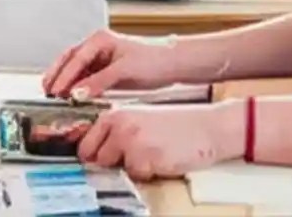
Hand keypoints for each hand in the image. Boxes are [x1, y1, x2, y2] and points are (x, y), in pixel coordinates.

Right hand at [42, 29, 178, 99]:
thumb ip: (98, 81)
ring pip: (76, 68)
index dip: (63, 76)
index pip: (75, 59)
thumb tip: (77, 92)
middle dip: (57, 75)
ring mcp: (101, 58)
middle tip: (46, 91)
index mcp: (99, 40)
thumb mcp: (124, 70)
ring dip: (65, 81)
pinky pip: (86, 77)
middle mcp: (97, 46)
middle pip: (69, 60)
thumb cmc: (153, 60)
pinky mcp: (106, 69)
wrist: (172, 64)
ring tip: (54, 94)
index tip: (55, 91)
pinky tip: (72, 95)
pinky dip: (77, 85)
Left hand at [78, 101, 244, 180]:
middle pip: (96, 159)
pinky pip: (137, 176)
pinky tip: (161, 159)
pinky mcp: (146, 158)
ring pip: (116, 169)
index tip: (93, 159)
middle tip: (132, 156)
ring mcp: (132, 142)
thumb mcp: (139, 120)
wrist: (206, 128)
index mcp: (115, 115)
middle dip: (111, 162)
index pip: (84, 142)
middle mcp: (120, 126)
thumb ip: (115, 132)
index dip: (90, 154)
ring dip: (131, 167)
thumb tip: (91, 153)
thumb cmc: (175, 126)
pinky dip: (147, 173)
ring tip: (150, 154)